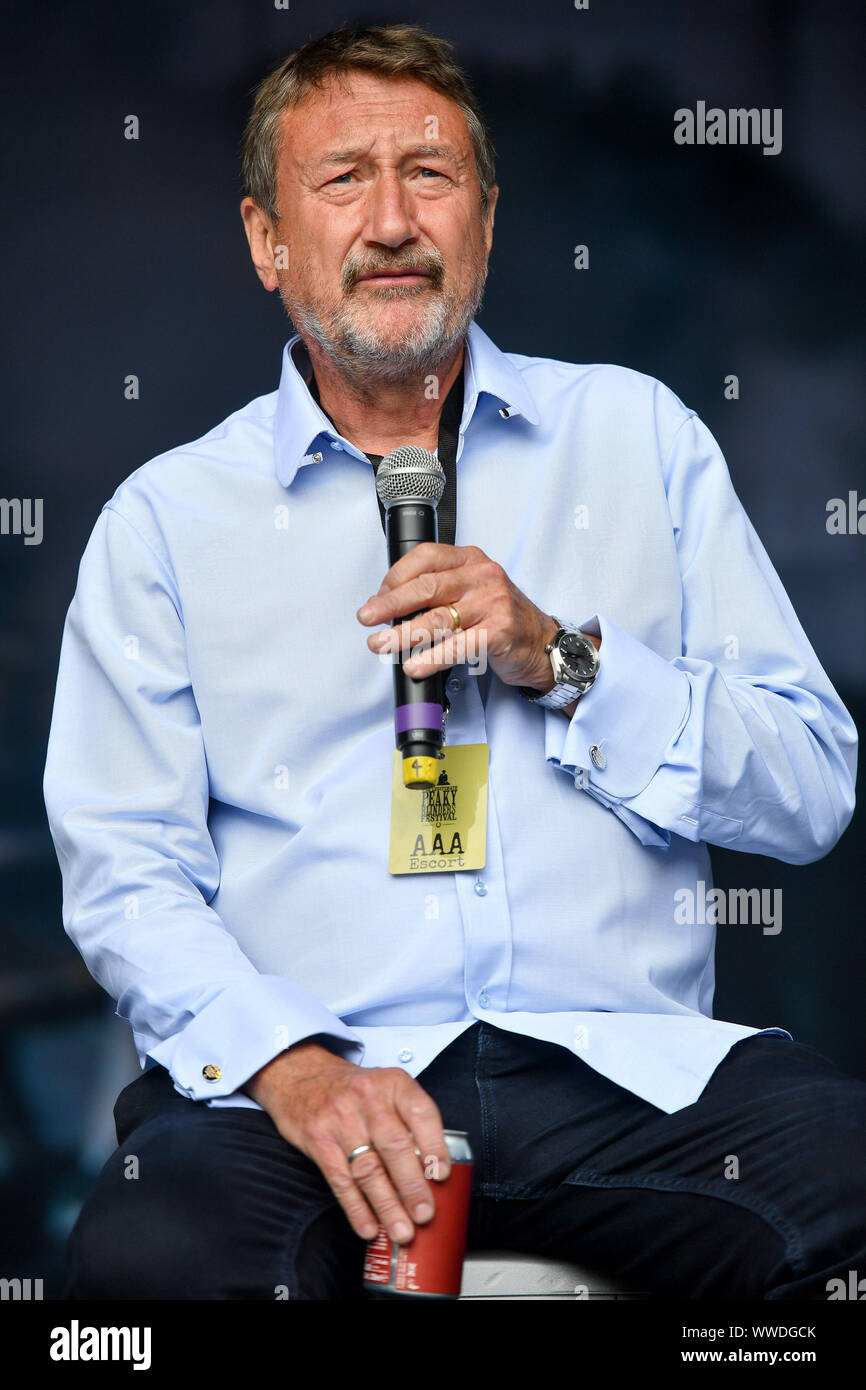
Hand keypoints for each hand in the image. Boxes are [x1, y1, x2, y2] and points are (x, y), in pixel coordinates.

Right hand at [241, 1041, 451, 1245]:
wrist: (302, 1073)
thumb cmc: (354, 1089)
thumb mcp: (385, 1088)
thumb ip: (408, 1121)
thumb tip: (431, 1172)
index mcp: (393, 1083)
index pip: (421, 1114)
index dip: (435, 1146)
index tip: (442, 1175)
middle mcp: (368, 1098)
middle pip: (395, 1147)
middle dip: (412, 1186)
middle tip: (425, 1214)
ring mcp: (341, 1119)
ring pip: (368, 1169)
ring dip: (387, 1205)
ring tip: (401, 1230)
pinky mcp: (318, 1139)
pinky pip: (341, 1180)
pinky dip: (356, 1208)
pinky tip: (369, 1227)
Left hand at [356, 542, 598, 689]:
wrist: (542, 643)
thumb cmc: (500, 617)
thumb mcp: (471, 591)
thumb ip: (438, 591)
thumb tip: (390, 607)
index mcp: (471, 560)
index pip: (425, 557)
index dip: (395, 577)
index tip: (378, 597)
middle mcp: (482, 577)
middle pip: (427, 587)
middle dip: (390, 604)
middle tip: (367, 619)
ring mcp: (492, 604)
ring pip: (438, 619)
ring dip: (403, 635)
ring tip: (381, 645)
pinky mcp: (499, 633)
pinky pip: (458, 646)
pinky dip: (432, 658)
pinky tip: (415, 666)